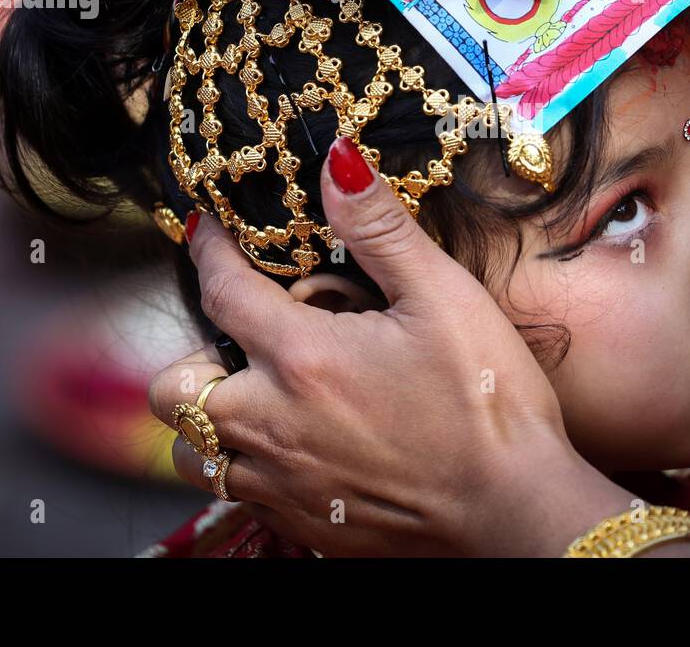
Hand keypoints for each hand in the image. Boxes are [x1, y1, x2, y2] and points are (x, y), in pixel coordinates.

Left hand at [149, 138, 630, 555]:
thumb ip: (379, 230)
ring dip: (211, 420)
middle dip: (196, 356)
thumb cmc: (488, 400)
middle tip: (248, 341)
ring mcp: (281, 483)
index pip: (221, 291)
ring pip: (195, 453)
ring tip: (265, 398)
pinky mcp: (301, 525)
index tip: (208, 233)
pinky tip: (304, 445)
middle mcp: (272, 425)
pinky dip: (250, 464)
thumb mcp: (442, 298)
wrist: (515, 508)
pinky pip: (240, 493)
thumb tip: (336, 162)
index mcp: (302, 359)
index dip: (209, 252)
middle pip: (174, 389)